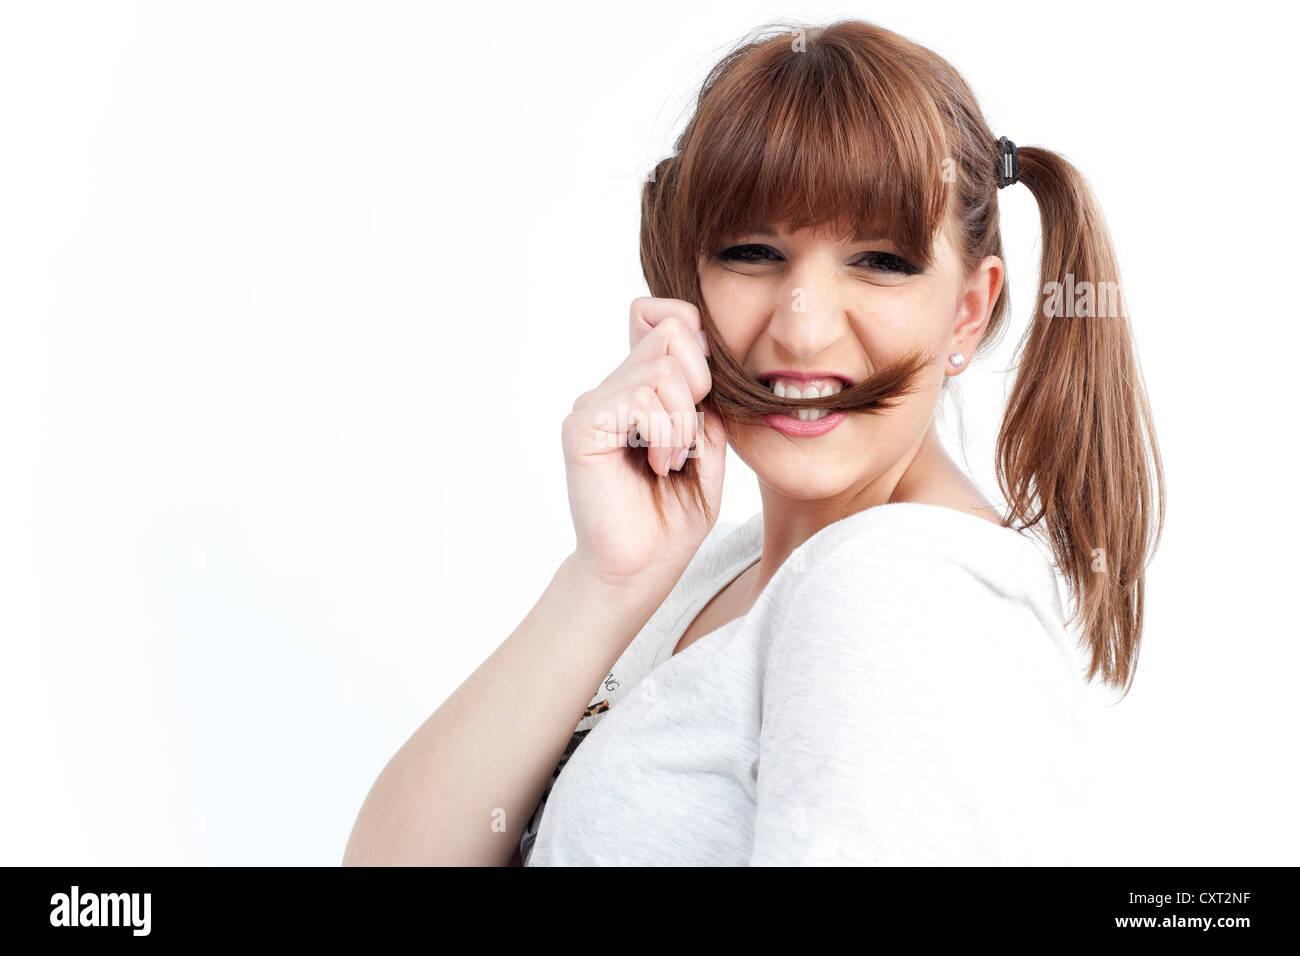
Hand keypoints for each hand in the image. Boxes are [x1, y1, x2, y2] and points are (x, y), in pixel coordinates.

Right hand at [560, 296, 726, 594]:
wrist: (640, 570)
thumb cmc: (673, 514)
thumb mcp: (708, 444)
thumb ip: (705, 395)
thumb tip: (700, 341)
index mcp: (639, 386)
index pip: (661, 314)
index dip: (693, 337)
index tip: (702, 394)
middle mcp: (611, 387)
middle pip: (672, 335)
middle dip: (699, 388)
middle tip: (686, 440)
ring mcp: (592, 404)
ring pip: (663, 369)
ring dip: (683, 423)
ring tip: (669, 461)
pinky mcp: (582, 427)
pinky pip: (640, 399)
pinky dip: (665, 434)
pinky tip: (656, 465)